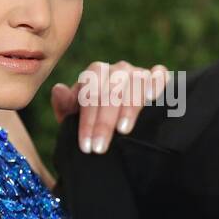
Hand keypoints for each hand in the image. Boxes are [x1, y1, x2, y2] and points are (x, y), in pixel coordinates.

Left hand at [51, 61, 167, 153]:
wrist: (118, 121)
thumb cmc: (96, 120)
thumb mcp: (77, 118)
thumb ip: (66, 106)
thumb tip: (59, 89)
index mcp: (95, 74)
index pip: (89, 95)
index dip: (87, 122)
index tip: (86, 146)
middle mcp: (116, 70)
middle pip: (110, 92)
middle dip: (104, 123)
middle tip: (100, 149)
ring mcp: (137, 72)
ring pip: (133, 83)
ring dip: (128, 108)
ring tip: (123, 131)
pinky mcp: (158, 77)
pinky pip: (159, 75)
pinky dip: (156, 83)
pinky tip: (151, 98)